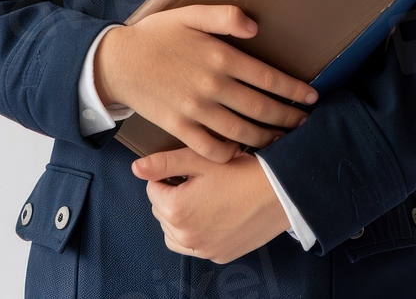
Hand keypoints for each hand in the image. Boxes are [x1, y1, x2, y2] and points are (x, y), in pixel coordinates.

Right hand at [95, 5, 316, 162]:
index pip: (268, 78)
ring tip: (283, 141)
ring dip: (268, 139)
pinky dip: (233, 154)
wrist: (118, 61)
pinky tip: (243, 152)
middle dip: (288, 119)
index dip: (294, 90)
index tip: (312, 97)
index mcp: (219, 56)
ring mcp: (195, 110)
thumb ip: (224, 16)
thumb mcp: (189, 14)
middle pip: (261, 109)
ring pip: (242, 133)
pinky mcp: (179, 128)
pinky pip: (213, 149)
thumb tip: (255, 26)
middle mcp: (211, 86)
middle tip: (305, 124)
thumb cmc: (157, 34)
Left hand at [131, 147, 290, 262]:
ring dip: (179, 217)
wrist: (279, 192)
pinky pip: (196, 246)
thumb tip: (136, 168)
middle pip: (161, 212)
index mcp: (176, 210)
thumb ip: (164, 163)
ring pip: (174, 233)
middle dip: (172, 195)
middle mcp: (186, 237)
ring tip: (202, 197)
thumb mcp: (200, 159)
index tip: (186, 167)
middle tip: (197, 179)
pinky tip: (214, 214)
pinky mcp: (219, 255)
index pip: (152, 189)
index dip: (167, 174)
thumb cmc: (241, 171)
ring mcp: (203, 250)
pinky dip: (197, 232)